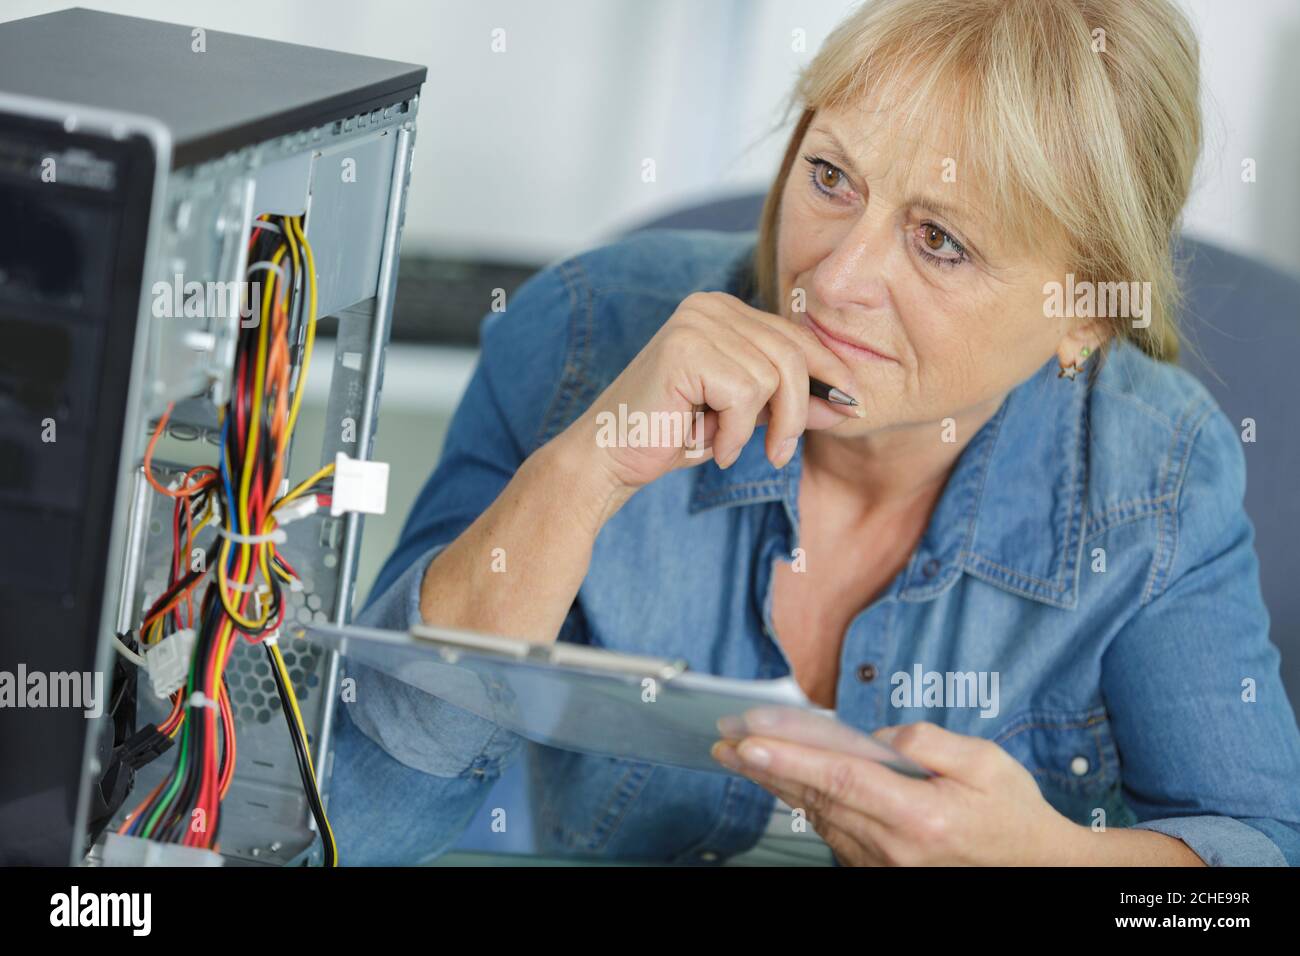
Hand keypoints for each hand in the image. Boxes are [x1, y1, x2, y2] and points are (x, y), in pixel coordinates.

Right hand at [558, 291, 862, 494]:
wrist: (610, 457)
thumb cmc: (672, 434)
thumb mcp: (742, 410)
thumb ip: (786, 396)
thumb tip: (849, 400)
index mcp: (723, 310)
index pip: (794, 334)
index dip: (829, 371)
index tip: (850, 406)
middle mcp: (709, 306)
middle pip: (791, 353)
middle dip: (799, 410)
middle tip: (781, 452)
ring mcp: (695, 322)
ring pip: (773, 377)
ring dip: (762, 427)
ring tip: (733, 448)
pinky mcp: (686, 349)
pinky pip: (745, 395)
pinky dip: (735, 432)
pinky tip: (711, 444)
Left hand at [711, 720, 1082, 865]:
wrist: (1037, 870)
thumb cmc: (1013, 814)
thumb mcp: (986, 763)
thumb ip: (927, 742)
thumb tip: (879, 736)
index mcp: (920, 816)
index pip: (839, 778)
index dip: (789, 757)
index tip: (749, 741)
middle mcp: (894, 847)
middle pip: (816, 797)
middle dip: (765, 767)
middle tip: (725, 742)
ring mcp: (885, 866)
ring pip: (820, 816)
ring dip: (779, 784)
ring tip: (744, 756)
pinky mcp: (881, 872)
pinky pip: (835, 833)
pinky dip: (808, 805)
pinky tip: (787, 784)